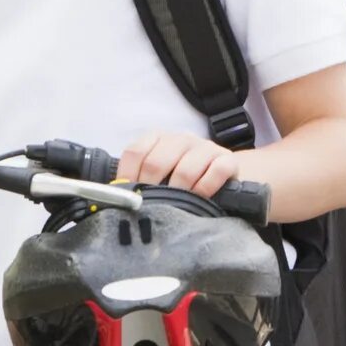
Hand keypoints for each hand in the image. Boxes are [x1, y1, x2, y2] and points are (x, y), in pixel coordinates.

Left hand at [121, 130, 244, 198]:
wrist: (222, 174)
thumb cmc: (183, 177)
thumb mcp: (160, 174)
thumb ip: (140, 178)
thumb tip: (117, 196)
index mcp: (158, 138)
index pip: (135, 152)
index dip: (128, 176)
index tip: (127, 196)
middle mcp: (180, 139)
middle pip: (156, 162)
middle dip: (150, 189)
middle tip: (150, 207)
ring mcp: (205, 147)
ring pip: (185, 170)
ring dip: (179, 193)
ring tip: (176, 207)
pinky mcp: (227, 160)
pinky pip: (215, 173)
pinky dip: (205, 189)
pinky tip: (201, 199)